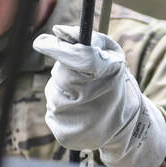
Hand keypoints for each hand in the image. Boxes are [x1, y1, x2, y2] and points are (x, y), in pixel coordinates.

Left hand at [32, 25, 165, 166]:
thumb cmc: (112, 79)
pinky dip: (60, 109)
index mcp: (110, 73)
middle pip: (62, 74)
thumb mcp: (110, 53)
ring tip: (83, 98)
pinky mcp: (66, 135)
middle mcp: (96, 98)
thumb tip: (57, 32)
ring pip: (54, 93)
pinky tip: (77, 113)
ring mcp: (80, 120)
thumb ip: (86, 38)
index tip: (40, 42)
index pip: (81, 58)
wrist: (125, 124)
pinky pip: (51, 113)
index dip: (58, 49)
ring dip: (63, 91)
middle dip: (64, 71)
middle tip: (79, 77)